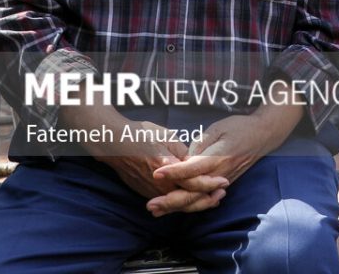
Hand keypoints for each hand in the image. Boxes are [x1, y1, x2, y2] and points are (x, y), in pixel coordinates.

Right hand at [94, 121, 227, 214]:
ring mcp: (151, 190)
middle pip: (187, 199)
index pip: (193, 183)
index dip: (210, 184)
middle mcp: (159, 184)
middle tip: (221, 194)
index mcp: (167, 169)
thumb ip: (182, 153)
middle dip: (206, 199)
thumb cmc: (141, 135)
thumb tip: (194, 163)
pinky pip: (167, 201)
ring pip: (177, 204)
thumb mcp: (167, 137)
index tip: (224, 181)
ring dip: (196, 203)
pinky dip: (181, 202)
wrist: (114, 143)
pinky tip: (192, 199)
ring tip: (212, 199)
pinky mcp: (146, 192)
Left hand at [148, 105, 300, 215]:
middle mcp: (221, 173)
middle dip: (171, 200)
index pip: (193, 168)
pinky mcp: (223, 184)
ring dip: (176, 206)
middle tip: (150, 204)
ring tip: (156, 210)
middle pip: (194, 192)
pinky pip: (204, 198)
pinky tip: (172, 208)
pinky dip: (187, 205)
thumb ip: (201, 143)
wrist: (263, 135)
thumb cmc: (240, 127)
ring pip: (198, 199)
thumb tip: (185, 158)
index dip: (174, 172)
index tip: (155, 173)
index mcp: (219, 157)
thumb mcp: (218, 128)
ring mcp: (223, 181)